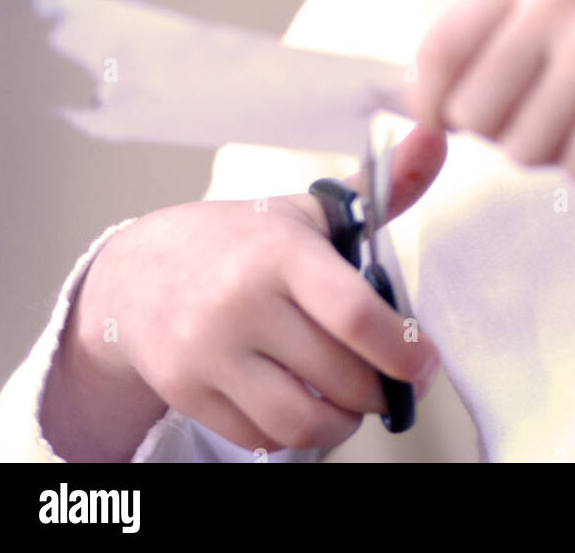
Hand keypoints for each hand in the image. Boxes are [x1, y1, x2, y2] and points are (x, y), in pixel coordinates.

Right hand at [54, 124, 446, 458]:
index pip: (355, 315)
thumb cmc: (240, 242)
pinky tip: (302, 404)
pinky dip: (294, 435)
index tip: (426, 365)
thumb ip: (382, 188)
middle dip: (379, 389)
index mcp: (280, 251)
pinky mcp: (186, 392)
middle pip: (340, 376)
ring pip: (303, 421)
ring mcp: (209, 351)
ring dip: (342, 423)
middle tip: (389, 381)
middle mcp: (240, 301)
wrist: (138, 274)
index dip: (404, 352)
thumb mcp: (307, 211)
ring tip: (350, 402)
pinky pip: (262, 438)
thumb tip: (435, 136)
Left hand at [402, 0, 574, 179]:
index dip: (427, 99)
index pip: (439, 45)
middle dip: (503, 131)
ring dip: (555, 149)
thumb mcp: (574, 2)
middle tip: (555, 112)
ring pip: (519, 148)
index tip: (435, 124)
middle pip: (471, 111)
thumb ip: (500, 39)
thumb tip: (420, 103)